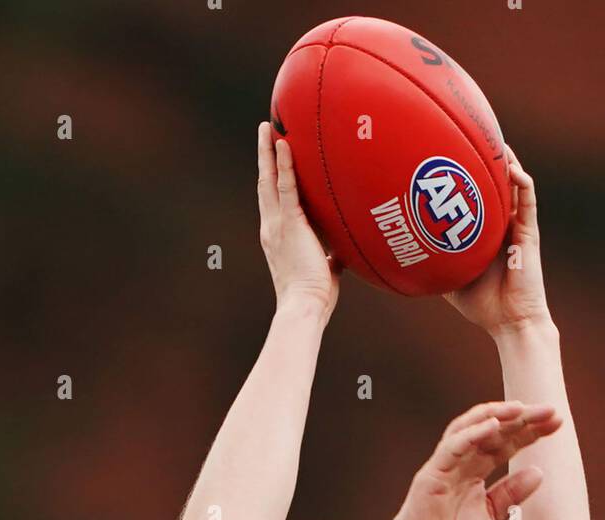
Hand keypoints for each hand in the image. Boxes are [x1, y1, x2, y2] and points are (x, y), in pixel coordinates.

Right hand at [257, 122, 339, 319]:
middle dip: (264, 157)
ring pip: (270, 180)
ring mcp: (278, 225)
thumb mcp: (325, 271)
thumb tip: (340, 251)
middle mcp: (272, 228)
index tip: (272, 161)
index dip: (272, 179)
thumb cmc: (314, 297)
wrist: (305, 306)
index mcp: (277, 238)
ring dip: (269, 152)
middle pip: (265, 184)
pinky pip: (287, 188)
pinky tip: (284, 144)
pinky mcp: (290, 225)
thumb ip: (330, 256)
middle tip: (264, 132)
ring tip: (268, 128)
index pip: (273, 202)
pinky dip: (286, 165)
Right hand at [390, 400, 561, 519]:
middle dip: (522, 417)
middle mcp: (461, 459)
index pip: (506, 441)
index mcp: (476, 467)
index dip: (530, 430)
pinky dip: (472, 434)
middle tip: (550, 410)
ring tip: (521, 409)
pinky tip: (493, 425)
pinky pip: (452, 447)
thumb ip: (512, 493)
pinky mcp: (432, 473)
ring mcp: (445, 463)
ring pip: (471, 428)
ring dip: (497, 415)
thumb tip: (540, 472)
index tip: (557, 422)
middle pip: (493, 429)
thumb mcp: (490, 514)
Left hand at [443, 146, 552, 336]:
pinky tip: (512, 167)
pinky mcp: (529, 233)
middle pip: (494, 181)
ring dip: (506, 160)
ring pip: (514, 183)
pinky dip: (522, 181)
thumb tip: (397, 251)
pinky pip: (528, 200)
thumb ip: (432, 258)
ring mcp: (516, 225)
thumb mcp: (448, 275)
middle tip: (467, 130)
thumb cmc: (480, 303)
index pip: (475, 194)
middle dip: (484, 156)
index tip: (445, 151)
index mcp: (484, 230)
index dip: (464, 173)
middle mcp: (501, 222)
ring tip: (492, 136)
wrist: (508, 322)